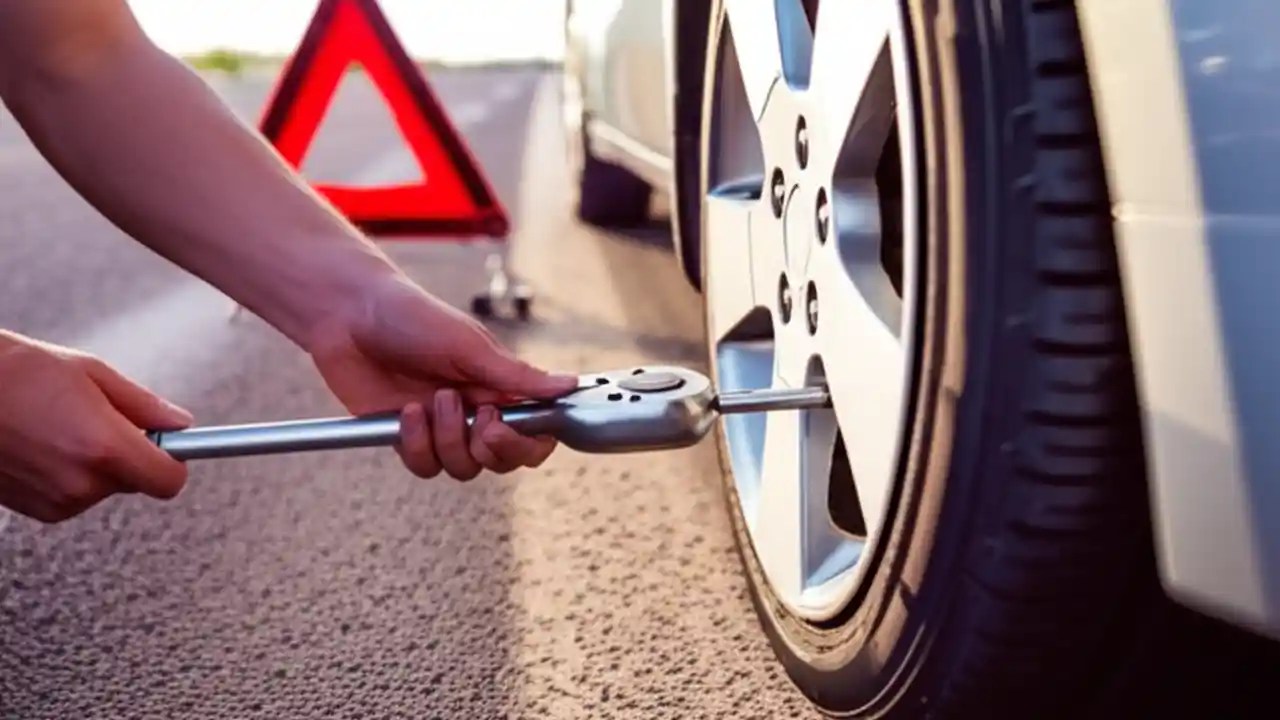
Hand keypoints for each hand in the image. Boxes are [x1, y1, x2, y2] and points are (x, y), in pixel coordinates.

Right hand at [0, 331, 190, 522]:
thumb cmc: (16, 372)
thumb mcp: (91, 373)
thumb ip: (143, 405)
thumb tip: (181, 422)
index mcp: (104, 448)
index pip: (169, 480)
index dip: (173, 461)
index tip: (169, 444)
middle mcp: (82, 484)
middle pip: (136, 481)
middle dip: (127, 453)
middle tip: (97, 417)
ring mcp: (56, 502)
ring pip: (103, 487)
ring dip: (94, 462)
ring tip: (59, 424)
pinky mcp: (34, 511)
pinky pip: (73, 494)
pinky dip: (67, 472)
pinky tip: (41, 442)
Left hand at [307, 274, 576, 479]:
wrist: (350, 314)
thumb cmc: (413, 317)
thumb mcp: (470, 345)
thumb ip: (517, 376)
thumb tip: (569, 386)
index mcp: (499, 388)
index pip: (534, 433)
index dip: (528, 443)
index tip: (508, 427)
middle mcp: (475, 411)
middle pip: (502, 460)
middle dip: (492, 449)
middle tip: (479, 419)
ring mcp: (442, 427)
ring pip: (463, 468)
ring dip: (450, 439)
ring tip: (434, 400)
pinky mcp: (407, 437)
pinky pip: (424, 465)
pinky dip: (417, 443)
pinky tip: (407, 411)